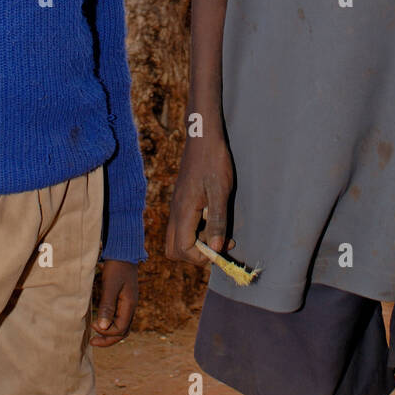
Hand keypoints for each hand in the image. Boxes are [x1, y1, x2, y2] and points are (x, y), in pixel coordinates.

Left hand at [90, 259, 137, 346]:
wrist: (123, 253)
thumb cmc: (116, 267)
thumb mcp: (110, 286)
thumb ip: (107, 306)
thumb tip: (102, 327)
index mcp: (129, 305)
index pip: (121, 329)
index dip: (107, 332)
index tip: (93, 327)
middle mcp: (131, 307)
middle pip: (123, 331)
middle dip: (108, 339)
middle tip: (92, 341)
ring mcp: (128, 304)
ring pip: (122, 326)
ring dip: (109, 334)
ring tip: (95, 336)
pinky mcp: (124, 301)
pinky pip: (119, 318)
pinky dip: (111, 325)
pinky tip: (100, 323)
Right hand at [166, 128, 233, 266]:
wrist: (203, 138)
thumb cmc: (213, 162)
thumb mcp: (220, 192)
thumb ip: (217, 221)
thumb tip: (216, 249)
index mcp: (183, 212)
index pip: (182, 249)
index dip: (201, 257)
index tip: (220, 248)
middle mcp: (176, 213)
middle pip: (174, 250)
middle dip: (195, 255)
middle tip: (218, 243)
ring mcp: (177, 208)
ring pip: (177, 239)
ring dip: (197, 243)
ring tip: (219, 232)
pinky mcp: (182, 203)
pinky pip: (183, 227)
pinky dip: (196, 232)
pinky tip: (214, 218)